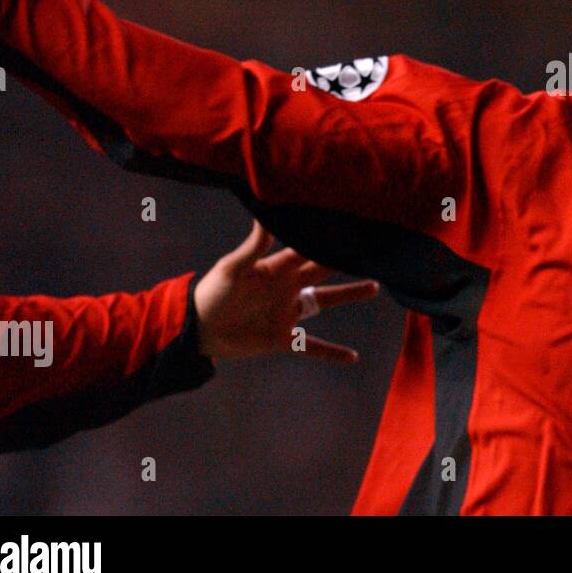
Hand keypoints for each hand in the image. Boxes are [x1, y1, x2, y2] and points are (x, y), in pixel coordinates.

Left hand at [195, 220, 379, 363]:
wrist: (196, 328)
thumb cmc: (212, 292)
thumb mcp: (233, 267)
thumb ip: (254, 245)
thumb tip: (266, 215)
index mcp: (277, 268)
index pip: (308, 248)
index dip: (327, 237)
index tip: (351, 225)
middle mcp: (287, 287)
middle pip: (324, 271)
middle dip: (346, 259)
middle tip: (372, 249)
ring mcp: (286, 312)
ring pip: (325, 302)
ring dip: (349, 295)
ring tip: (375, 286)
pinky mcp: (281, 338)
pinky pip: (311, 345)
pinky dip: (331, 351)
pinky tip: (352, 357)